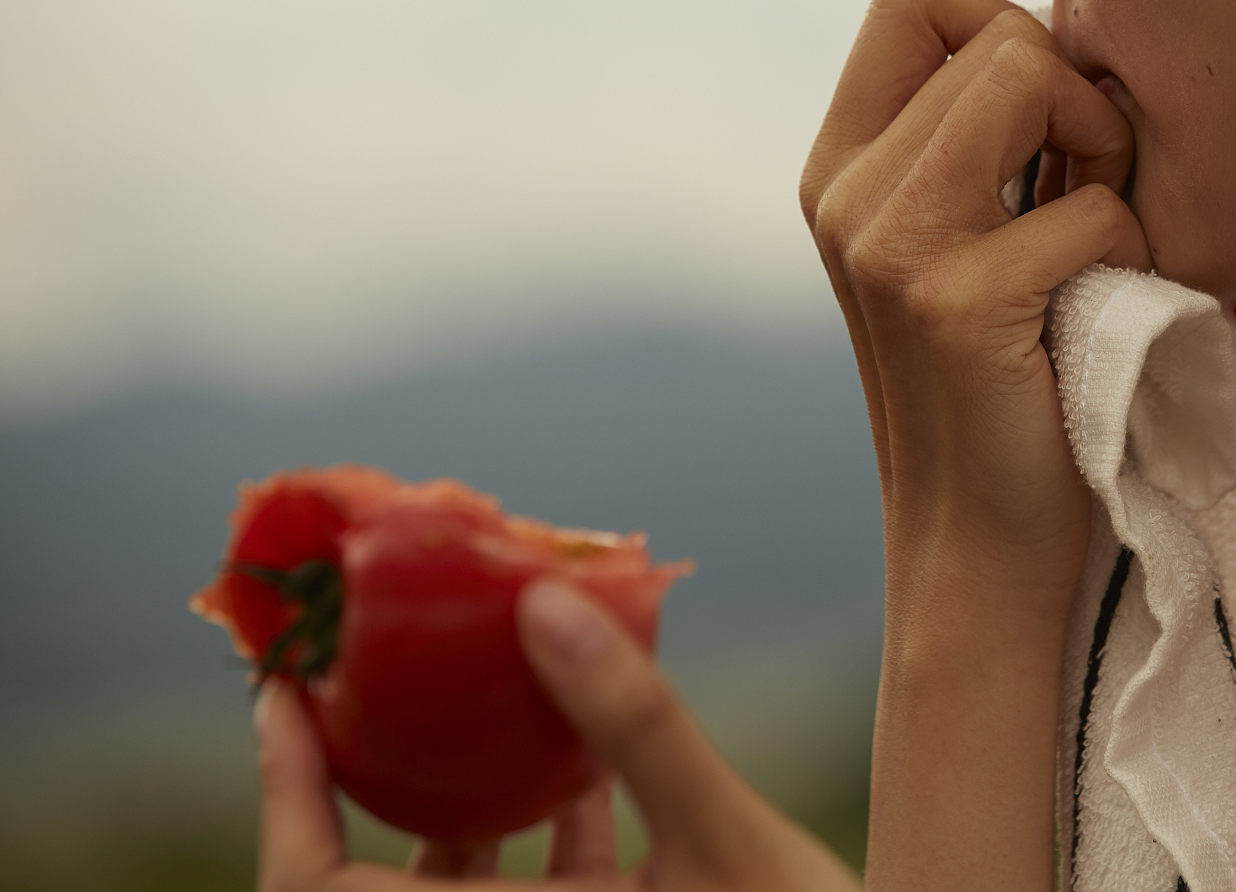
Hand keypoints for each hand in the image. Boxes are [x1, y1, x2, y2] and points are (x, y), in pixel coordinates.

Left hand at [254, 579, 859, 891]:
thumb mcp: (723, 842)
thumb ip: (635, 726)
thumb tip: (542, 604)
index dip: (284, 800)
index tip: (281, 694)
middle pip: (381, 882)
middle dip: (370, 771)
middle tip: (378, 667)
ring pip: (465, 883)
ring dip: (464, 788)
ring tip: (489, 687)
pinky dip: (547, 821)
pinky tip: (592, 753)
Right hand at [799, 0, 1147, 594]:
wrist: (980, 544)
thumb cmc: (1002, 379)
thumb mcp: (956, 240)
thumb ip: (973, 137)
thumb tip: (1060, 27)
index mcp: (839, 167)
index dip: (1001, 26)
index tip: (1043, 121)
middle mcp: (846, 194)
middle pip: (990, 28)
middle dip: (1074, 91)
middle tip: (1089, 183)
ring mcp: (890, 245)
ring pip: (1031, 78)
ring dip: (1102, 151)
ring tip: (1094, 235)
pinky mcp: (957, 302)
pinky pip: (1094, 205)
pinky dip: (1127, 251)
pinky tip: (1098, 311)